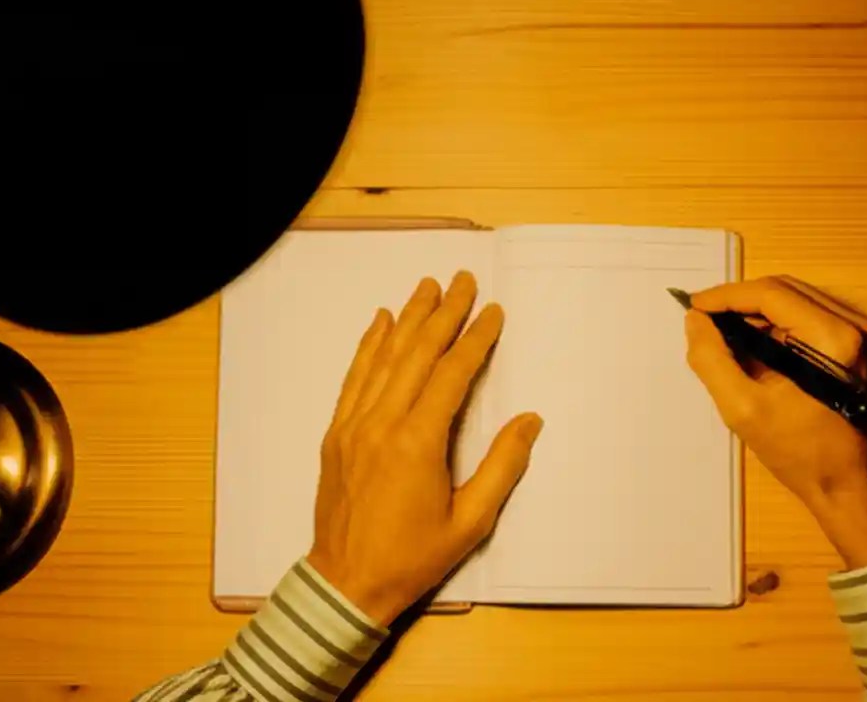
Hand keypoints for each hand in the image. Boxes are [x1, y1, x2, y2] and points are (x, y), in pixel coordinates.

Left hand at [307, 272, 542, 624]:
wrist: (345, 584)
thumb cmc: (413, 558)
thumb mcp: (471, 522)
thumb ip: (502, 467)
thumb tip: (529, 420)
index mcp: (418, 443)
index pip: (452, 374)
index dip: (475, 339)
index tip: (493, 312)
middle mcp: (382, 424)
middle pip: (417, 354)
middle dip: (443, 314)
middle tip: (464, 281)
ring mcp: (354, 426)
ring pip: (384, 359)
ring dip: (408, 319)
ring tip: (427, 287)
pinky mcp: (336, 434)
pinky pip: (355, 379)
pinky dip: (369, 346)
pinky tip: (380, 322)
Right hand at [683, 276, 866, 568]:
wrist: (854, 490)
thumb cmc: (801, 455)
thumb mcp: (744, 410)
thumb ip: (712, 360)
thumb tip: (695, 321)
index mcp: (833, 338)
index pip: (771, 294)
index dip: (726, 296)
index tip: (693, 306)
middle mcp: (857, 326)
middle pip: (786, 291)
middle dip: (741, 303)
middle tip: (706, 322)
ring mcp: (866, 336)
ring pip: (799, 302)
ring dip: (760, 313)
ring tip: (726, 336)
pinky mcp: (864, 349)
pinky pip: (814, 319)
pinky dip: (781, 326)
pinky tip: (757, 348)